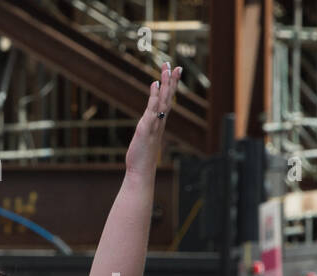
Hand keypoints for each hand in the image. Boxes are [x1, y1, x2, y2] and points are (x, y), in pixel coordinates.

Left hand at [124, 62, 180, 179]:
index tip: (175, 71)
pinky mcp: (147, 127)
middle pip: (168, 97)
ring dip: (165, 83)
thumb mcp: (146, 138)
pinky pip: (152, 108)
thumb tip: (149, 121)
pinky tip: (155, 84)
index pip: (167, 100)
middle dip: (171, 80)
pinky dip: (154, 96)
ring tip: (166, 69)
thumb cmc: (142, 156)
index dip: (171, 85)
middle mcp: (159, 121)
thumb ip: (148, 128)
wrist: (141, 170)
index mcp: (159, 122)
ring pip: (163, 100)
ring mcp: (154, 123)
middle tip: (173, 64)